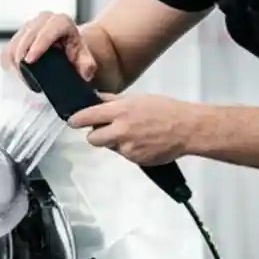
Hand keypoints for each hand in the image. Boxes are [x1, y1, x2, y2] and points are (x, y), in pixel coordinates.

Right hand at [1, 10, 96, 80]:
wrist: (70, 48)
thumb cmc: (77, 53)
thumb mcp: (86, 60)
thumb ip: (87, 65)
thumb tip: (84, 71)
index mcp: (62, 22)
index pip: (48, 31)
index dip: (38, 45)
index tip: (30, 60)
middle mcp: (44, 19)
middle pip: (27, 35)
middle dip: (22, 55)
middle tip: (23, 76)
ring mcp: (30, 26)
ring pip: (15, 41)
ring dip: (14, 60)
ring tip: (21, 77)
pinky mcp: (19, 35)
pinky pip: (8, 47)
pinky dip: (8, 61)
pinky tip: (14, 72)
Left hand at [68, 93, 195, 165]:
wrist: (186, 129)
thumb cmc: (164, 109)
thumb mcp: (137, 98)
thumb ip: (113, 101)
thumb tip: (95, 99)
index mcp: (120, 111)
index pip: (88, 117)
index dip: (76, 120)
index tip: (72, 122)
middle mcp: (120, 130)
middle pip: (92, 139)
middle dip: (95, 135)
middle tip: (105, 130)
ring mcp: (128, 147)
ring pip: (109, 147)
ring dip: (114, 142)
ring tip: (132, 134)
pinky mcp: (136, 160)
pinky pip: (124, 155)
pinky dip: (129, 149)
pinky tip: (142, 142)